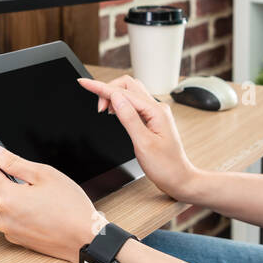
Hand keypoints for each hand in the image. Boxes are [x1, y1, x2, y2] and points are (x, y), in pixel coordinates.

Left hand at [0, 140, 106, 262]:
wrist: (85, 238)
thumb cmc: (70, 207)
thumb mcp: (43, 174)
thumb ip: (13, 161)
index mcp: (5, 197)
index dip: (0, 161)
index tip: (10, 160)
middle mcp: (2, 217)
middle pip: (1, 189)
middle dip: (17, 183)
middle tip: (41, 186)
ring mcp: (9, 231)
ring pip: (9, 204)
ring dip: (22, 200)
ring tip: (46, 203)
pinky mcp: (17, 240)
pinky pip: (16, 219)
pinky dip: (26, 214)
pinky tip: (45, 215)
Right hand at [76, 75, 201, 202]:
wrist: (179, 179)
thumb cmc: (165, 166)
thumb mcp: (143, 143)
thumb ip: (129, 118)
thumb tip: (115, 98)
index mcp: (156, 111)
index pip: (124, 92)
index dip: (101, 88)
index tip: (84, 83)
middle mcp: (157, 108)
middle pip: (128, 85)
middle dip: (108, 90)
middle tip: (97, 108)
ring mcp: (155, 113)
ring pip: (131, 93)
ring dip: (114, 96)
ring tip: (103, 110)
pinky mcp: (152, 119)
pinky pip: (134, 103)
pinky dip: (120, 104)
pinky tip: (114, 112)